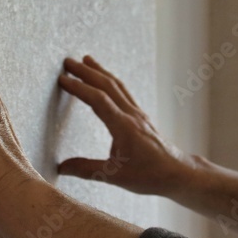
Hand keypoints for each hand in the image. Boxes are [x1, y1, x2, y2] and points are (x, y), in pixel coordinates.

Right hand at [57, 56, 196, 197]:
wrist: (177, 172)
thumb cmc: (149, 175)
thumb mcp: (115, 177)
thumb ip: (87, 170)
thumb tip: (61, 167)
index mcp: (124, 127)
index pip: (98, 100)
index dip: (79, 88)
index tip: (63, 80)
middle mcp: (131, 115)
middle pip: (107, 85)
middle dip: (86, 71)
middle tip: (68, 62)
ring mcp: (137, 113)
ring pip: (117, 85)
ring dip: (100, 71)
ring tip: (86, 60)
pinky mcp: (140, 115)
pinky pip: (123, 91)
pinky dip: (111, 80)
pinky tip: (106, 78)